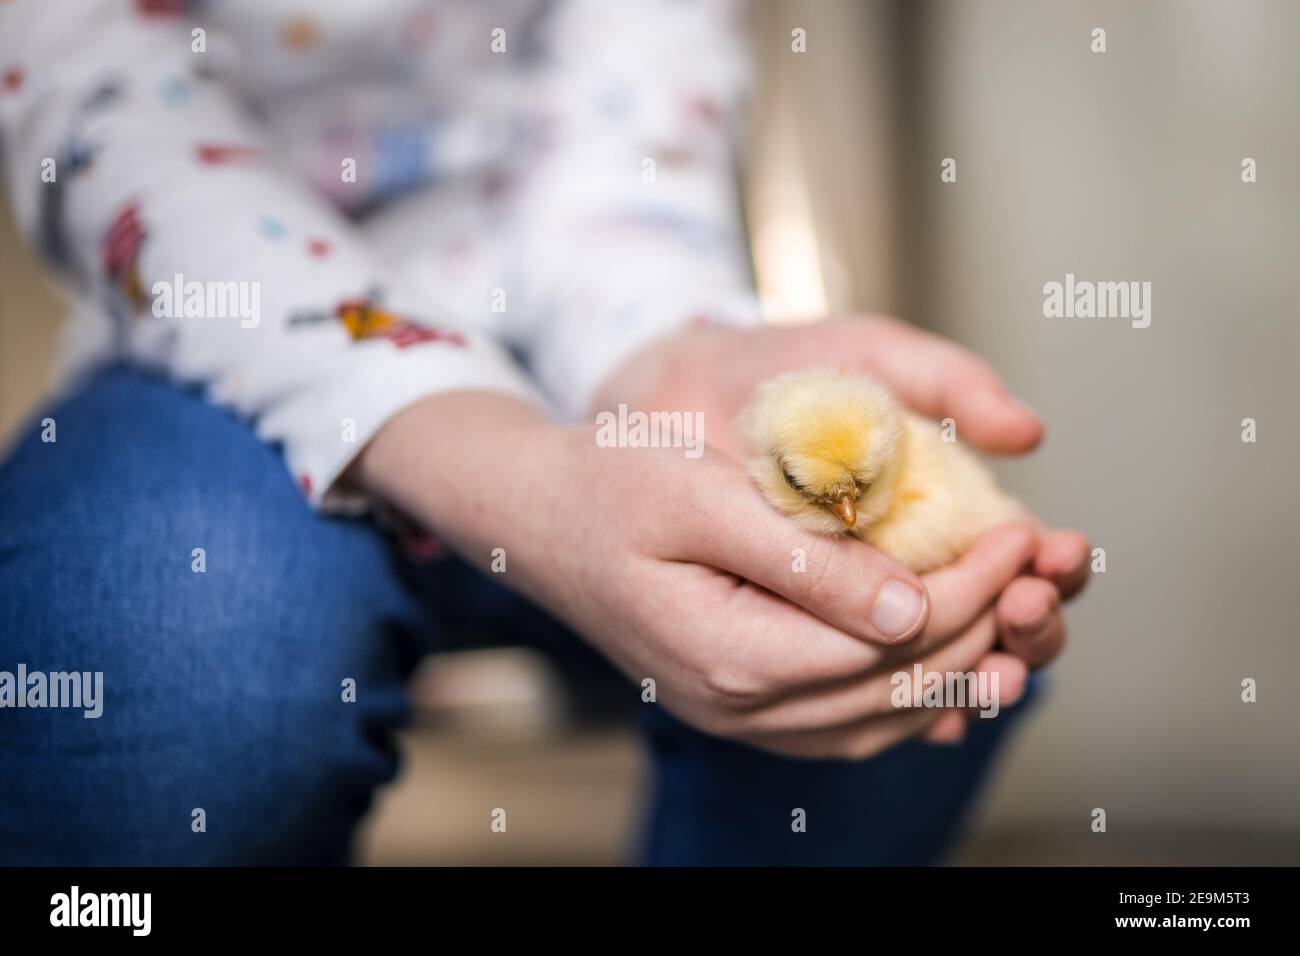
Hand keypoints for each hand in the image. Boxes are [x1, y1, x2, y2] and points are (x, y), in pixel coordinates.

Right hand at [352, 391, 1037, 758]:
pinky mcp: (737, 704)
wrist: (538, 519)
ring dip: (956, 673)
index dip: (968, 588)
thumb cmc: (612, 484)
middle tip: (1035, 563)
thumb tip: (910, 609)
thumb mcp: (703, 496)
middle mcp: (735, 705)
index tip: (1020, 531)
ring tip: (1013, 618)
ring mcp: (735, 716)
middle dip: (979, 626)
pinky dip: (904, 698)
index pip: (886, 642)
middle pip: (893, 688)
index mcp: (728, 652)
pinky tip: (943, 664)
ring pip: (876, 720)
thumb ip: (804, 556)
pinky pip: (841, 727)